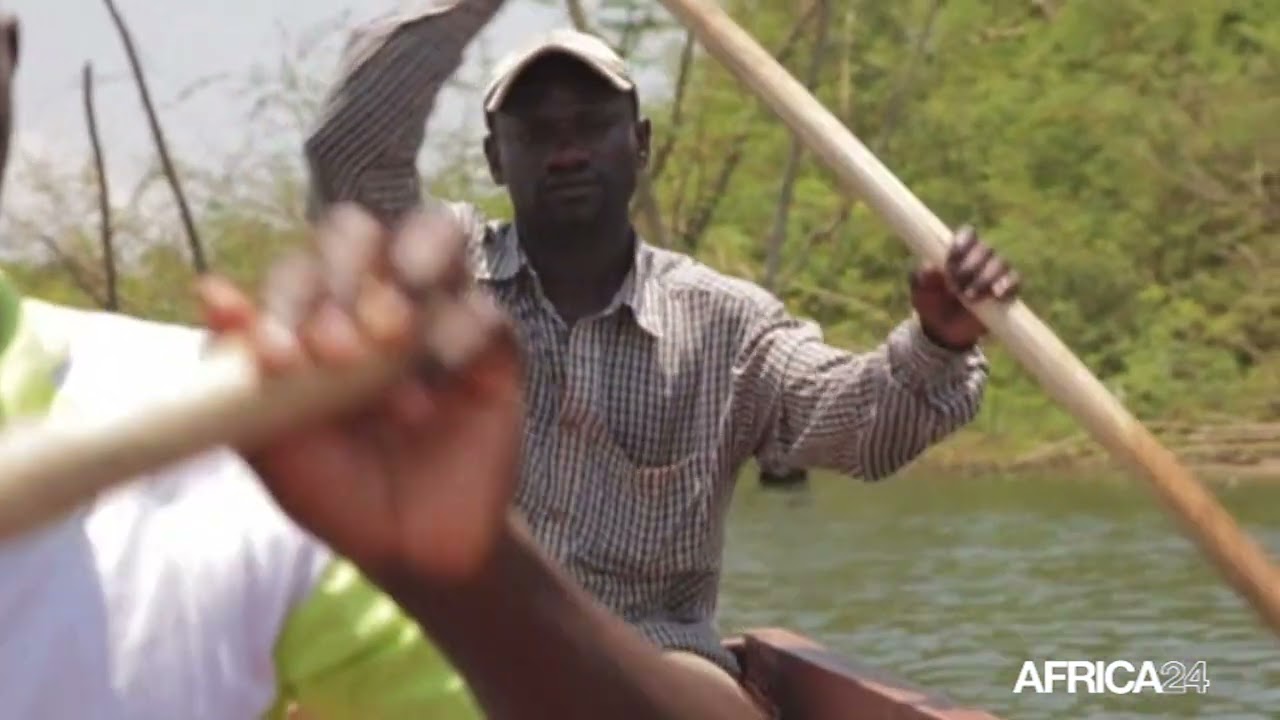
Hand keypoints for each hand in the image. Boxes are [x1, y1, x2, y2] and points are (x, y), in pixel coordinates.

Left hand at [196, 205, 522, 584]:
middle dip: (342, 277)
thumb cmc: (336, 488)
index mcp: (320, 314)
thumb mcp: (273, 441)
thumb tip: (211, 291)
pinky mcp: (495, 353)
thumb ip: (240, 370)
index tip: (280, 361)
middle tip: (338, 351)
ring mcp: (440, 318)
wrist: (408, 548)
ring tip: (393, 329)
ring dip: (412, 265)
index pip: (302, 265)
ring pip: (440, 236)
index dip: (288, 299)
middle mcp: (378, 300)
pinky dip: (456, 337)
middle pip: (362, 232)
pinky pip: (486, 315)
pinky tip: (431, 387)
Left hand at [909, 225, 1019, 349]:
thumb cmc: (931, 302)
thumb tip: (930, 267)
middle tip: (956, 285)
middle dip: (971, 266)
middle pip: (986, 248)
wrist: (944, 330)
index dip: (964, 240)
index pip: (969, 233)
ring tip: (969, 297)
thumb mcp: (920, 292)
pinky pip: (1015, 280)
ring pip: (1001, 263)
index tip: (953, 256)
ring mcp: (996, 272)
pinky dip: (1007, 286)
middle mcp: (980, 257)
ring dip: (985, 279)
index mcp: (959, 250)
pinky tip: (996, 295)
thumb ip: (921, 278)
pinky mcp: (1007, 289)